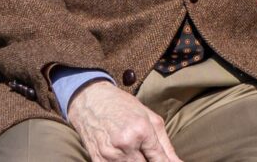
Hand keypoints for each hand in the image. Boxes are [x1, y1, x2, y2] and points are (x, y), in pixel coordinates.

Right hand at [68, 79, 184, 161]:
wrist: (91, 100)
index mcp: (141, 131)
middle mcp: (125, 145)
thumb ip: (165, 144)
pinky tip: (126, 156)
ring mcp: (109, 155)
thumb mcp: (150, 118)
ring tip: (137, 153)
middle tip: (149, 154)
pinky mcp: (98, 161)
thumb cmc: (123, 106)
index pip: (159, 160)